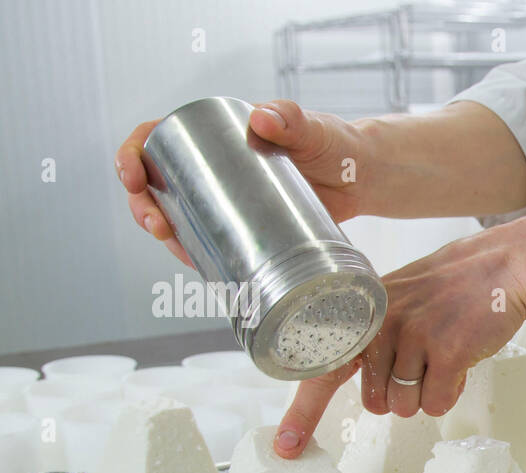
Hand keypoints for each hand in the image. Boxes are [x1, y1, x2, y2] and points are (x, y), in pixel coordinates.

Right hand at [114, 99, 372, 264]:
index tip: (131, 176)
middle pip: (157, 185)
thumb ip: (291, 119)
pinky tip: (195, 267)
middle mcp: (213, 168)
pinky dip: (197, 254)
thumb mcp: (313, 129)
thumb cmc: (335, 145)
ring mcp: (227, 201)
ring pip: (178, 218)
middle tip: (157, 226)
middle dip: (143, 206)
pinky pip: (210, 243)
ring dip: (165, 235)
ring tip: (176, 249)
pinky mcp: (246, 229)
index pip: (155, 138)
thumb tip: (260, 118)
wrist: (361, 180)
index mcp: (215, 134)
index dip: (132, 156)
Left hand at [273, 227, 525, 457]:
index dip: (303, 412)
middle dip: (401, 394)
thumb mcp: (400, 298)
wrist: (505, 266)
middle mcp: (381, 324)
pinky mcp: (445, 350)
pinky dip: (450, 393)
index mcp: (363, 312)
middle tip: (424, 362)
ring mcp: (412, 336)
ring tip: (444, 358)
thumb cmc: (456, 286)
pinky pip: (436, 404)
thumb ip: (377, 336)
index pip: (322, 368)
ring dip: (428, 395)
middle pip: (374, 402)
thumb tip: (372, 387)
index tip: (287, 446)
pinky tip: (460, 363)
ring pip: (405, 407)